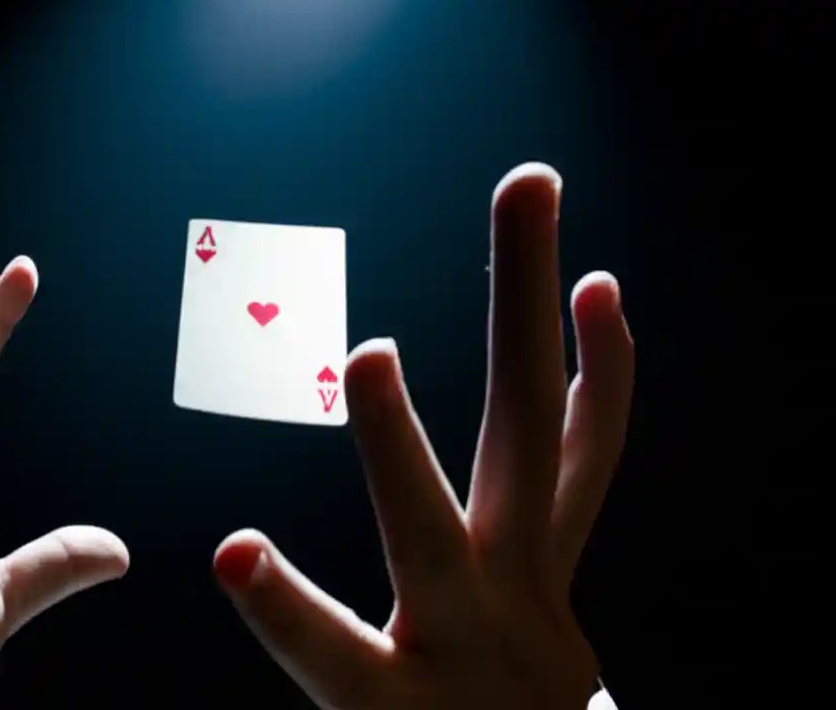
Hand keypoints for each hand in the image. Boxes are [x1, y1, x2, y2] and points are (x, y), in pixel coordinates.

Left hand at [213, 162, 633, 707]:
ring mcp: (457, 645)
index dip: (602, 365)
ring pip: (430, 521)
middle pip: (529, 420)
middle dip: (527, 299)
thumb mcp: (538, 626)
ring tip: (374, 353)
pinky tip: (233, 552)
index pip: (579, 444)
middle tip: (529, 184)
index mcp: (540, 569)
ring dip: (400, 440)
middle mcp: (513, 587)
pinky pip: (326, 651)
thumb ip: (530, 524)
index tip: (600, 280)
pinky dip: (285, 608)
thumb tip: (540, 453)